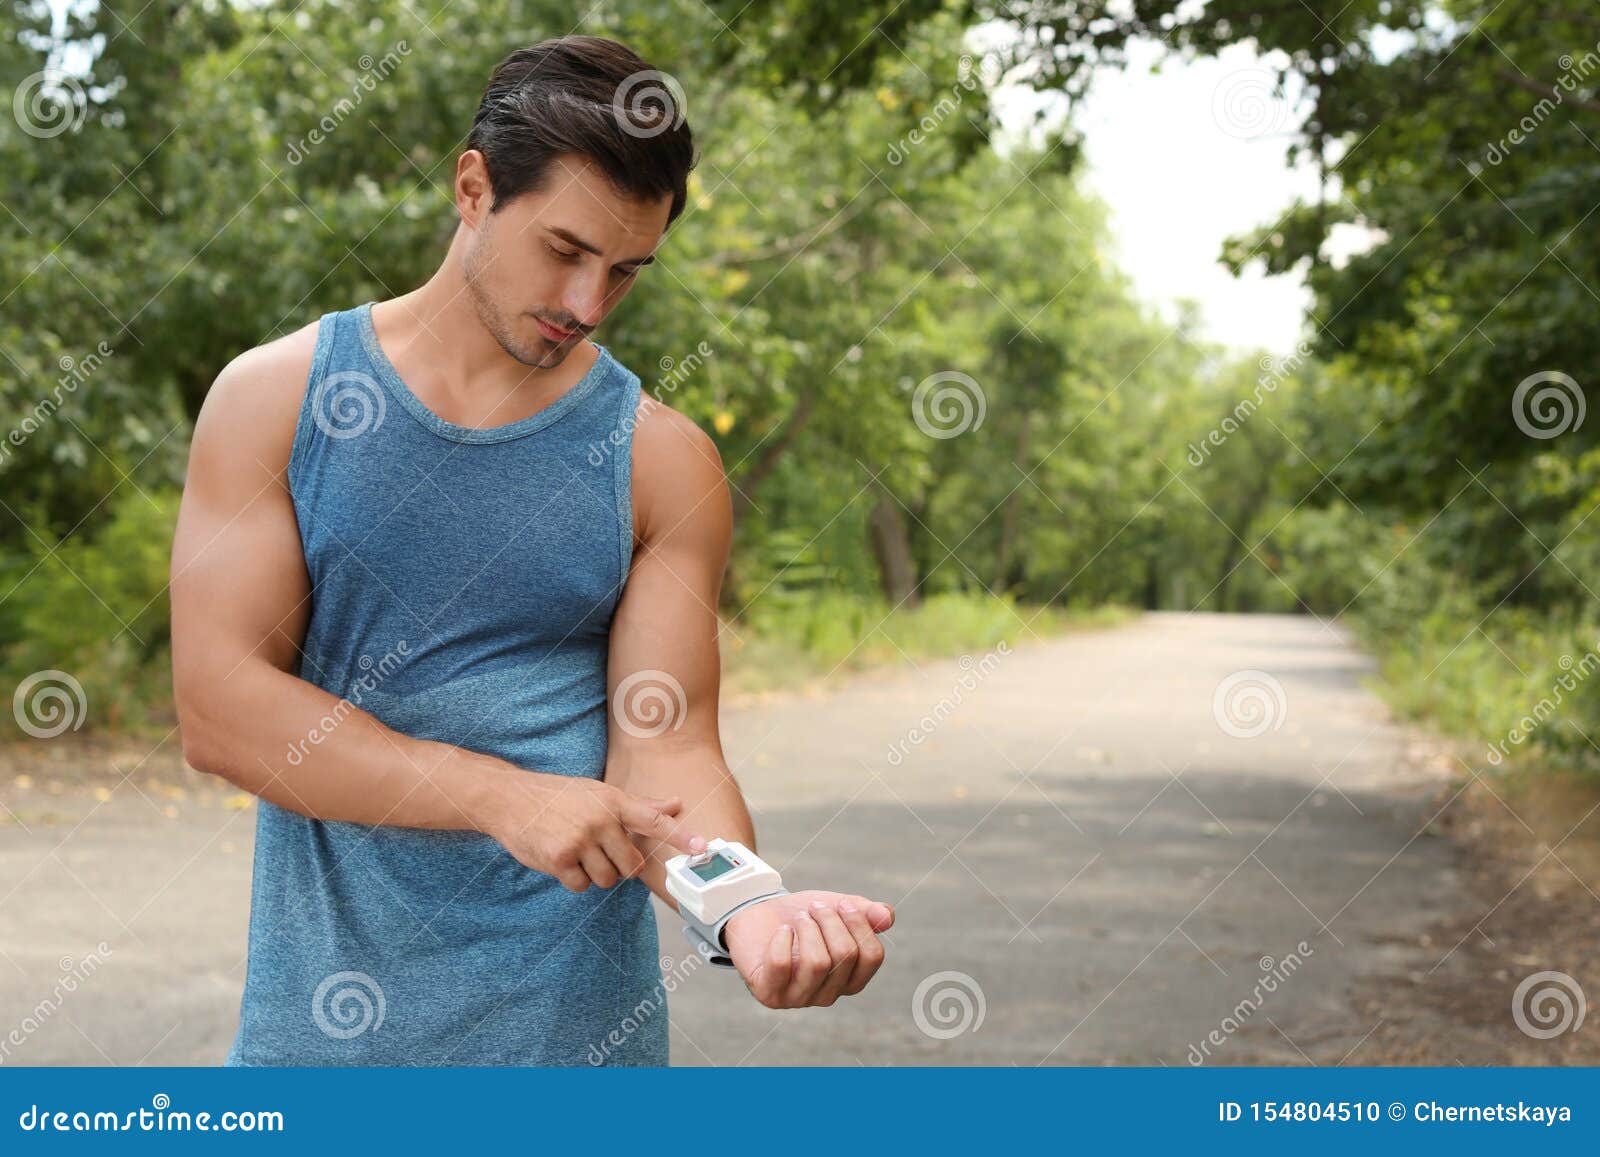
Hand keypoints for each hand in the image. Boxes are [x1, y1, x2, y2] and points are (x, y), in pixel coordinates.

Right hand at [478, 769, 703, 891]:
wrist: (511, 799)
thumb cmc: (560, 796)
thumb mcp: (599, 792)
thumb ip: (639, 805)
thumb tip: (676, 803)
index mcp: (613, 801)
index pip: (653, 820)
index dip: (679, 836)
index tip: (701, 848)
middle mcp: (600, 819)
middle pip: (631, 865)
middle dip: (620, 866)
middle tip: (600, 851)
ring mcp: (580, 839)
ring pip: (607, 879)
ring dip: (595, 874)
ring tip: (578, 852)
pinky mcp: (559, 858)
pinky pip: (581, 886)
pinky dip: (574, 879)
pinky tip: (561, 860)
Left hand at [721, 890, 894, 1007]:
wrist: (758, 915)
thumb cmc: (802, 917)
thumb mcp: (836, 908)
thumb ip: (865, 912)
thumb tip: (887, 918)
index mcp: (850, 979)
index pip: (872, 957)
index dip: (860, 924)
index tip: (843, 903)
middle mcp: (828, 995)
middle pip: (845, 956)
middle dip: (830, 921)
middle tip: (814, 908)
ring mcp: (798, 998)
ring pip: (816, 963)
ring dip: (808, 928)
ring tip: (799, 918)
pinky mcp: (769, 994)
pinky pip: (781, 965)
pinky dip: (782, 939)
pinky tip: (781, 932)